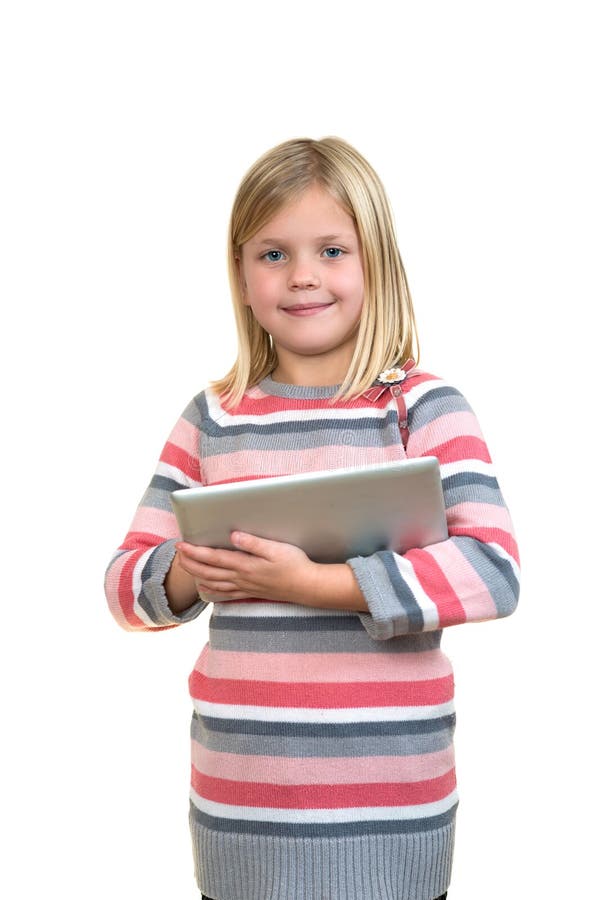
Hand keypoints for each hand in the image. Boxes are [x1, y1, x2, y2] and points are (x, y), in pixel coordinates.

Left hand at [174, 532, 320, 602]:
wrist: (306, 587)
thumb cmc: (294, 565)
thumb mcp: (276, 549)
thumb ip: (253, 542)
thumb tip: (233, 534)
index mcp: (245, 565)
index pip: (214, 557)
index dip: (195, 551)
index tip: (181, 545)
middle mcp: (241, 578)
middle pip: (208, 571)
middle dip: (190, 562)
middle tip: (177, 553)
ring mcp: (245, 587)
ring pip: (213, 582)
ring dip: (196, 574)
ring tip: (185, 566)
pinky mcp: (250, 592)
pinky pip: (225, 594)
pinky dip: (211, 590)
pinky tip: (205, 587)